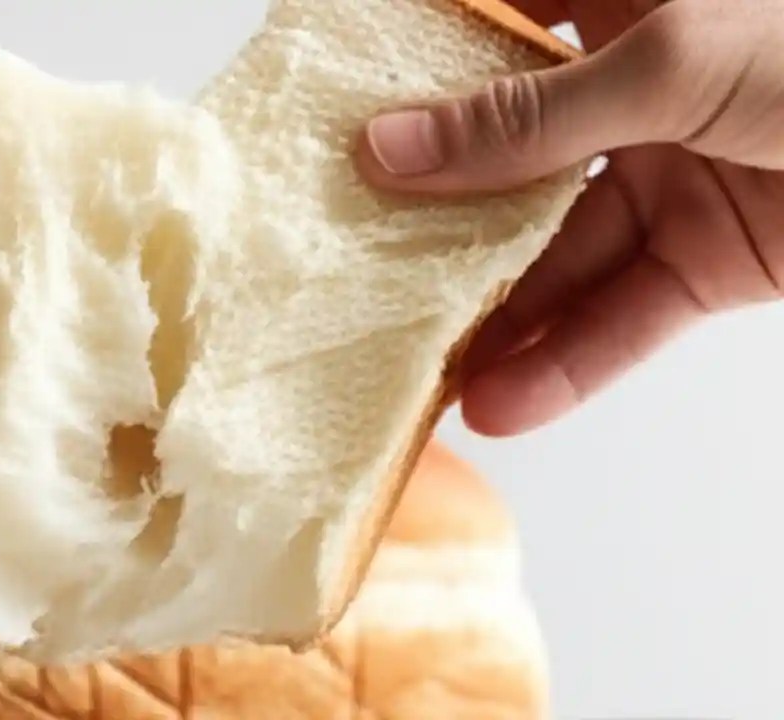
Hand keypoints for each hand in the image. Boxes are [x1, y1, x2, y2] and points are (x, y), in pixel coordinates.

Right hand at [353, 0, 783, 435]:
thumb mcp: (677, 62)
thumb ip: (527, 117)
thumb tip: (388, 146)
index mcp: (626, 0)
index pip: (495, 16)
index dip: (411, 56)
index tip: (330, 103)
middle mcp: (634, 86)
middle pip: (505, 154)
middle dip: (432, 212)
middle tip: (350, 255)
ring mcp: (667, 174)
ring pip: (554, 251)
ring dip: (489, 313)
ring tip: (413, 363)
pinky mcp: (707, 257)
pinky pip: (621, 314)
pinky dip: (567, 362)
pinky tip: (502, 399)